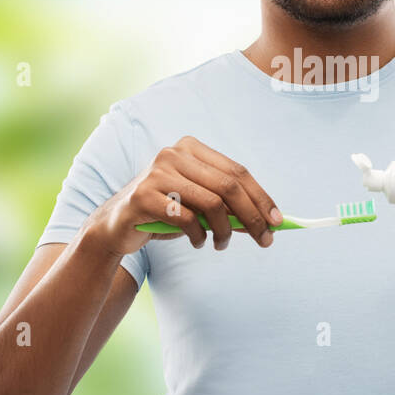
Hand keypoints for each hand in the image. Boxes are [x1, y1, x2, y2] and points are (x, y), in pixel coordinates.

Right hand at [87, 136, 282, 257]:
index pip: (237, 172)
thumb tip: (267, 221)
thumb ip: (227, 206)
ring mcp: (157, 173)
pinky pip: (187, 219)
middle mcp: (173, 154)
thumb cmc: (165, 212)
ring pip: (212, 204)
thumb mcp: (199, 204)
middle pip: (229, 187)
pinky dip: (199, 236)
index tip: (278, 221)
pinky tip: (197, 242)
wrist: (116, 225)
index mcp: (191, 149)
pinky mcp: (143, 196)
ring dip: (224, 232)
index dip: (261, 197)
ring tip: (221, 245)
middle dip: (252, 217)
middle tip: (264, 241)